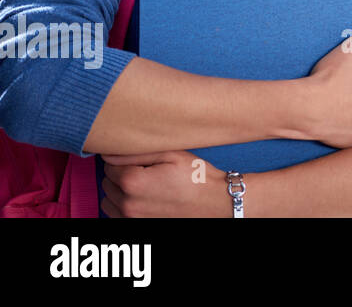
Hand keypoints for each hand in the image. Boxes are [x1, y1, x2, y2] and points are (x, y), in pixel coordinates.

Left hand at [101, 150, 226, 216]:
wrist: (214, 203)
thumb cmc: (195, 177)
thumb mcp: (170, 155)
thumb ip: (135, 153)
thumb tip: (107, 153)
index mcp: (132, 181)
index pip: (109, 165)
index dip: (125, 160)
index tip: (141, 161)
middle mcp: (127, 204)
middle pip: (107, 183)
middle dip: (120, 175)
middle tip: (145, 173)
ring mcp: (131, 220)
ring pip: (108, 201)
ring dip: (119, 193)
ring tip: (143, 188)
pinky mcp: (136, 228)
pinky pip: (115, 215)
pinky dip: (123, 207)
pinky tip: (142, 201)